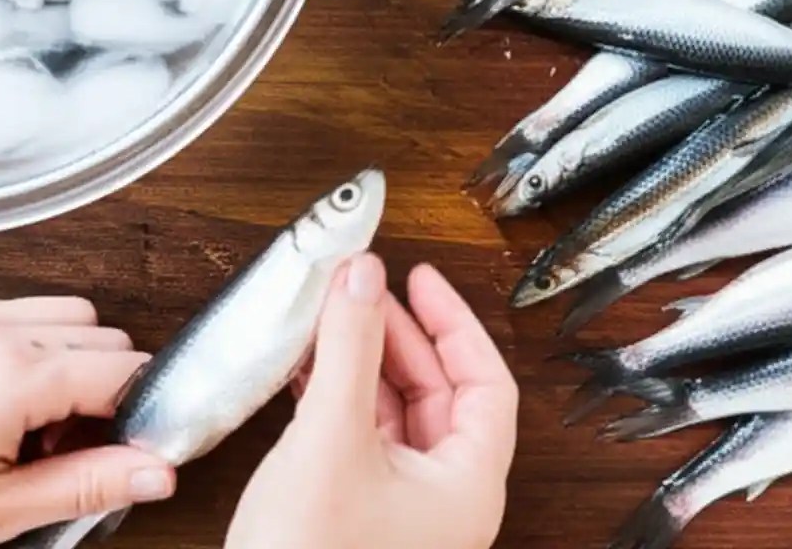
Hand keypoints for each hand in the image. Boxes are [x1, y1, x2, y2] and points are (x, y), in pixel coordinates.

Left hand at [0, 297, 176, 548]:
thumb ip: (85, 487)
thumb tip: (157, 473)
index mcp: (10, 375)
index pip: (125, 369)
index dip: (139, 414)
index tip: (129, 452)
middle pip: (102, 335)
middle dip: (104, 391)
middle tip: (69, 453)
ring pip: (62, 314)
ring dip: (69, 363)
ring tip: (28, 430)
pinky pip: (9, 311)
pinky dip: (25, 347)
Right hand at [225, 253, 519, 548]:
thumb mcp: (331, 438)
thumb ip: (348, 349)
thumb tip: (361, 277)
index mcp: (469, 483)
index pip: (485, 380)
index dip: (453, 321)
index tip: (420, 278)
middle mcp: (445, 496)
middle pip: (439, 391)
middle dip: (397, 336)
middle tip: (361, 291)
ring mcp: (403, 508)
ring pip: (396, 413)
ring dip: (362, 365)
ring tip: (329, 321)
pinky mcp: (360, 513)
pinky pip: (361, 439)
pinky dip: (337, 398)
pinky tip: (306, 370)